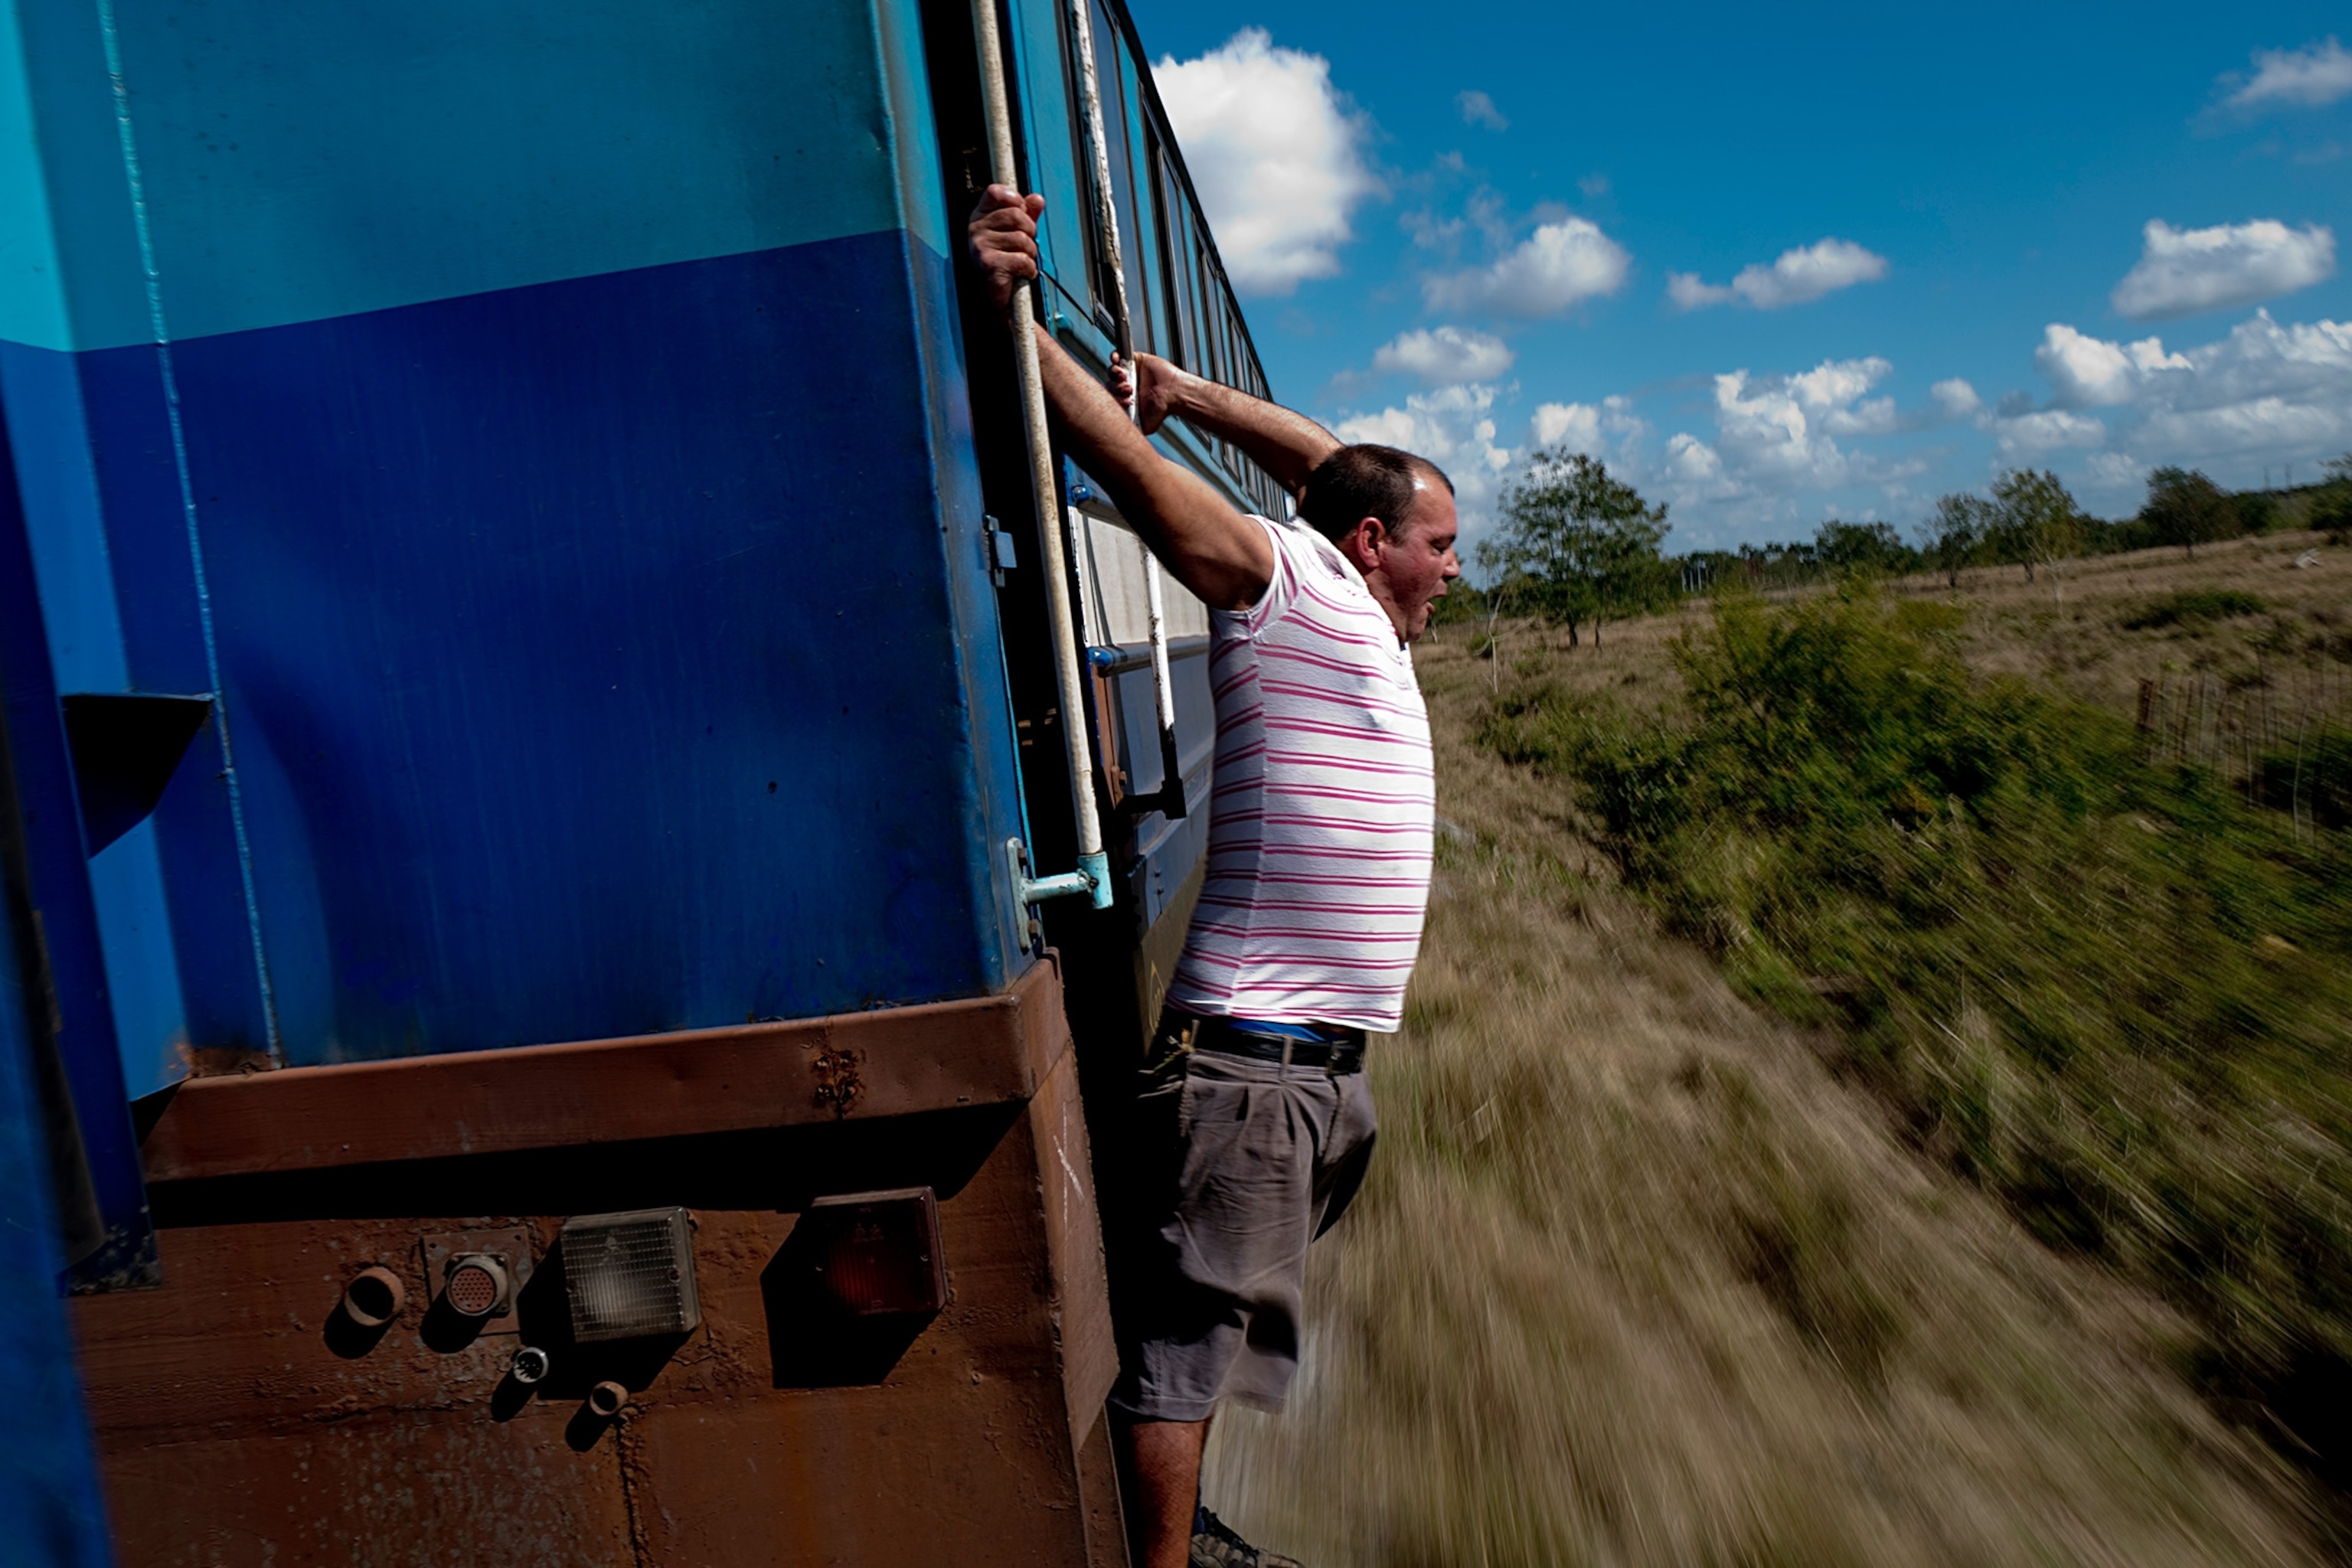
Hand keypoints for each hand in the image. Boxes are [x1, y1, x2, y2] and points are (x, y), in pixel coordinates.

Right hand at [967, 185, 1045, 314]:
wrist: (998, 297)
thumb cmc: (1006, 263)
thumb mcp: (1017, 232)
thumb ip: (1027, 214)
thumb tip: (1037, 199)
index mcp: (980, 216)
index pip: (996, 192)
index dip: (1016, 200)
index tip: (1022, 214)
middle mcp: (975, 228)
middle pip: (1016, 215)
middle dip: (1030, 232)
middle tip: (1025, 247)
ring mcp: (979, 246)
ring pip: (1022, 238)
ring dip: (1030, 253)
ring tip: (1021, 263)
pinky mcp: (988, 264)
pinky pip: (1022, 258)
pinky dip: (1029, 269)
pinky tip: (1021, 273)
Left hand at [1109, 352, 1184, 435]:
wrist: (1174, 393)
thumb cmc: (1162, 410)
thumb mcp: (1144, 426)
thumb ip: (1130, 429)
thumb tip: (1117, 437)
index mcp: (1124, 400)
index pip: (1109, 398)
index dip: (1113, 399)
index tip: (1127, 402)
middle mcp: (1124, 386)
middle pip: (1109, 384)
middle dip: (1116, 387)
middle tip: (1130, 390)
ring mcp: (1129, 372)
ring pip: (1112, 371)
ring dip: (1115, 374)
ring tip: (1127, 378)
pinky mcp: (1134, 360)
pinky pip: (1118, 356)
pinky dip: (1114, 357)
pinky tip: (1116, 360)